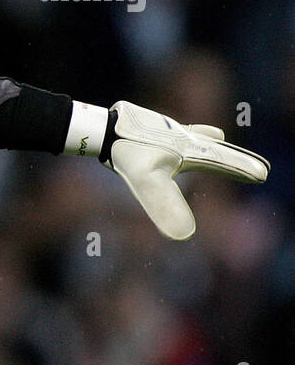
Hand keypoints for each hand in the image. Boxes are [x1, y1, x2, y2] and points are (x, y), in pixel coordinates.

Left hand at [101, 100, 269, 239]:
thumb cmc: (127, 152)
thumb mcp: (146, 183)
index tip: (261, 173)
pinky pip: (171, 133)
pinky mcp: (150, 129)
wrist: (102, 128)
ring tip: (215, 137)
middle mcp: (183, 137)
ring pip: (193, 134)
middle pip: (213, 147)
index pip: (222, 162)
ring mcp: (166, 131)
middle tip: (251, 163)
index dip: (241, 169)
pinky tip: (170, 136)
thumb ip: (165, 206)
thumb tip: (183, 236)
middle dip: (231, 155)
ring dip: (207, 139)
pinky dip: (180, 135)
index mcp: (190, 149)